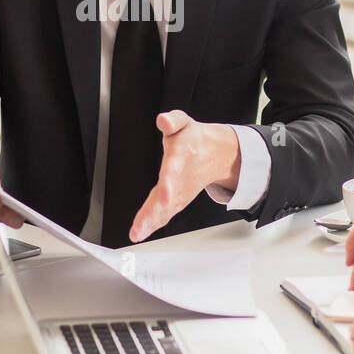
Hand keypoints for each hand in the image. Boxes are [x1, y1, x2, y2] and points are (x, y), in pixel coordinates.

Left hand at [128, 111, 239, 242]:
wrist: (217, 154)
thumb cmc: (194, 139)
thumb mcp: (184, 123)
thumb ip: (173, 120)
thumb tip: (163, 120)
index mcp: (182, 157)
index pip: (173, 171)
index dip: (169, 184)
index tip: (164, 197)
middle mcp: (181, 178)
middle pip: (167, 198)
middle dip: (154, 213)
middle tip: (140, 228)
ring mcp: (181, 192)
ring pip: (166, 210)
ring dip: (151, 223)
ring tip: (137, 234)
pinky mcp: (178, 200)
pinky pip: (166, 213)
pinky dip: (154, 224)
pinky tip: (142, 232)